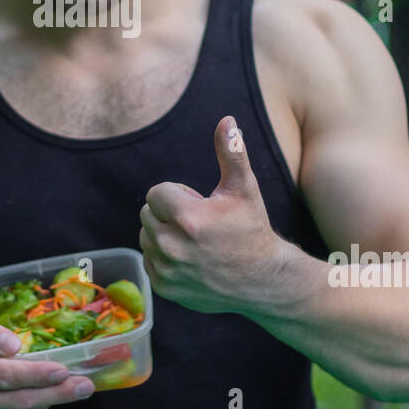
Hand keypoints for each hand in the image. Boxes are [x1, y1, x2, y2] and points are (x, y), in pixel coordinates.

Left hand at [139, 115, 290, 314]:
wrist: (262, 281)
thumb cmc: (252, 229)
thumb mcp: (244, 188)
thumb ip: (231, 152)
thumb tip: (227, 120)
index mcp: (187, 218)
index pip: (157, 193)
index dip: (178, 195)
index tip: (199, 205)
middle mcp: (172, 246)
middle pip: (148, 213)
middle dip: (169, 213)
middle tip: (199, 224)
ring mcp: (166, 270)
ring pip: (146, 236)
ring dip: (163, 234)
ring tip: (194, 242)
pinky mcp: (164, 288)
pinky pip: (148, 260)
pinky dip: (162, 257)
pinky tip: (189, 259)